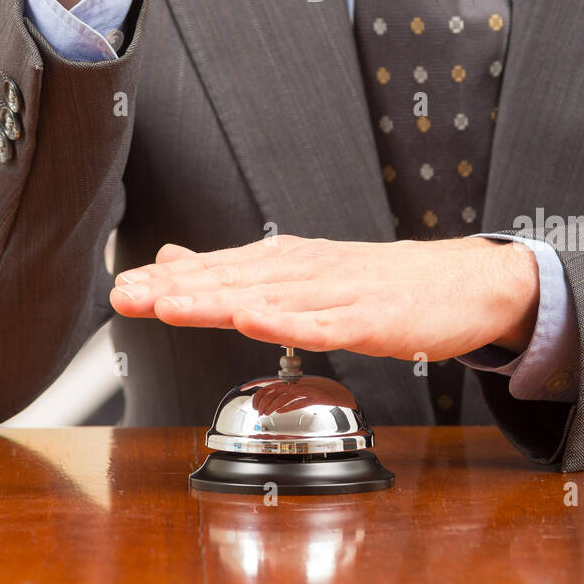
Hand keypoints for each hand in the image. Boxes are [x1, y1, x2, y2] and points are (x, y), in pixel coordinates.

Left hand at [109, 234, 540, 360]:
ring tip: (170, 305)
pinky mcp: (372, 319)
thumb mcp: (302, 270)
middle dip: (176, 289)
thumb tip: (174, 259)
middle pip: (233, 280)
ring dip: (217, 300)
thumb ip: (238, 269)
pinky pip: (325, 324)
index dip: (168, 280)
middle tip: (128, 295)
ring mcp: (339, 294)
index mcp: (286, 262)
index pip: (218, 269)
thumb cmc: (379, 283)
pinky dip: (289, 323)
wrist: (461, 282)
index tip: (122, 289)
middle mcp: (305, 271)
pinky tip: (256, 321)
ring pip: (268, 298)